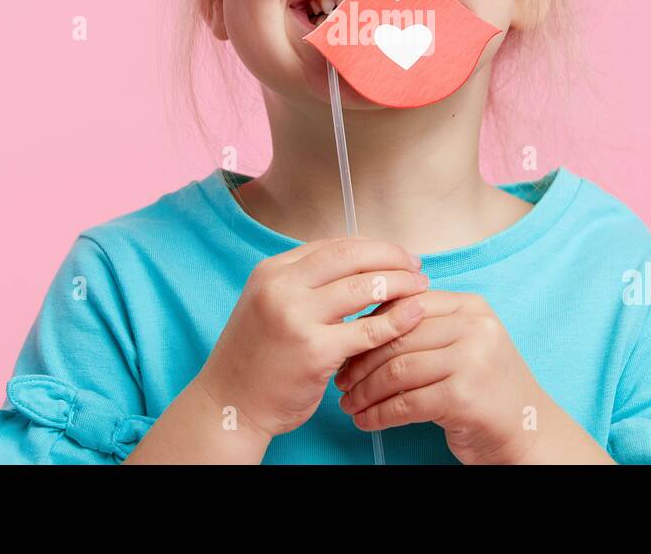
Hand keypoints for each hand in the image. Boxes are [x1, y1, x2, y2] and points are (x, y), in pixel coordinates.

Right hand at [198, 237, 428, 443]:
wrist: (230, 404)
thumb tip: (356, 264)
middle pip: (351, 256)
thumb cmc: (256, 358)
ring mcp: (297, 318)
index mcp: (272, 271)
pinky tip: (414, 315)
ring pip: (363, 287)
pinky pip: (367, 330)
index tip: (394, 253)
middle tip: (415, 264)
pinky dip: (396, 320)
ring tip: (420, 286)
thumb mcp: (269, 305)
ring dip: (399, 283)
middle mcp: (282, 287)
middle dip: (391, 256)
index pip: (332, 245)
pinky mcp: (315, 351)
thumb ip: (305, 284)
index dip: (370, 245)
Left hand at [333, 289, 547, 464]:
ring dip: (365, 391)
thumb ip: (427, 328)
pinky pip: (406, 403)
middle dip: (361, 361)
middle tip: (341, 379)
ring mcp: (472, 360)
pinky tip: (366, 421)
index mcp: (471, 306)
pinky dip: (379, 414)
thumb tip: (364, 324)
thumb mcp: (464, 345)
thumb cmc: (486, 388)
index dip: (371, 325)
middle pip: (398, 338)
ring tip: (349, 404)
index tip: (348, 344)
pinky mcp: (464, 396)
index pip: (407, 304)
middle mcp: (475, 327)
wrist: (528, 430)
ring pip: (397, 371)